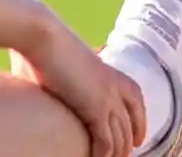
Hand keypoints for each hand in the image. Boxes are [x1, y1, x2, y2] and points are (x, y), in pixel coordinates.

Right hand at [14, 17, 145, 156]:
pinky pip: (106, 140)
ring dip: (116, 153)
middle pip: (132, 123)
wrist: (42, 35)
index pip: (136, 101)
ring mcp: (109, 96)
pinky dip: (103, 154)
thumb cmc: (44, 48)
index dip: (139, 122)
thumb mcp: (62, 67)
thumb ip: (64, 82)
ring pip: (122, 136)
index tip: (138, 139)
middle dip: (129, 143)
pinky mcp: (96, 107)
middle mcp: (115, 85)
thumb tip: (44, 89)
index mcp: (111, 73)